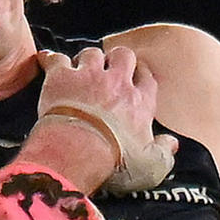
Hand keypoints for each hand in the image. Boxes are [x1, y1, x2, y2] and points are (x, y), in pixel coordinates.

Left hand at [32, 42, 168, 191]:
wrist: (79, 152)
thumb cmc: (115, 161)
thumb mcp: (150, 166)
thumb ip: (164, 152)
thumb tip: (172, 144)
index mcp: (140, 103)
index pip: (147, 78)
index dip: (141, 75)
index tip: (135, 79)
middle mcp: (117, 83)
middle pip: (123, 55)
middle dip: (117, 58)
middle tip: (110, 69)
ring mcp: (88, 76)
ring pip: (92, 53)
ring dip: (87, 59)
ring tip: (81, 69)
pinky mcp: (61, 77)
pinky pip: (56, 58)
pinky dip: (51, 59)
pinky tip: (48, 61)